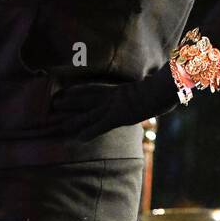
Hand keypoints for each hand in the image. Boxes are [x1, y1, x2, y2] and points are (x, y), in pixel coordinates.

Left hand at [52, 66, 179, 139]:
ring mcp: (115, 107)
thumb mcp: (153, 84)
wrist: (167, 89)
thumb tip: (153, 81)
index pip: (94, 88)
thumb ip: (145, 85)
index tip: (65, 90)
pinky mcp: (119, 116)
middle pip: (86, 99)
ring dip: (74, 118)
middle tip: (53, 104)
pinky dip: (90, 132)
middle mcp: (113, 97)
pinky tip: (79, 139)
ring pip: (89, 113)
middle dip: (70, 102)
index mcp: (119, 90)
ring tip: (59, 124)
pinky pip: (101, 126)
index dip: (79, 89)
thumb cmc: (164, 87)